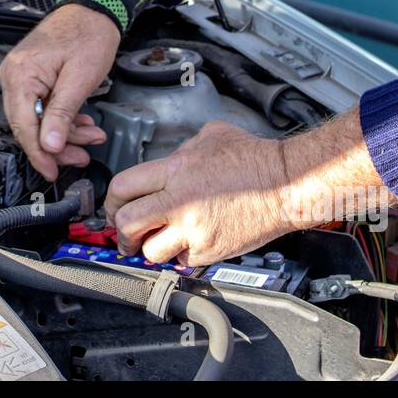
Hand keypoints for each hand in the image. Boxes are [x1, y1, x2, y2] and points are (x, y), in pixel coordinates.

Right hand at [0, 3, 118, 180]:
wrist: (94, 9)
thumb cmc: (89, 34)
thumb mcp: (80, 80)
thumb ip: (62, 115)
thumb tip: (49, 146)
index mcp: (20, 75)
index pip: (23, 127)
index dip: (38, 154)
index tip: (51, 172)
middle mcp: (14, 76)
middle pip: (28, 125)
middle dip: (57, 145)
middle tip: (80, 157)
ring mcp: (21, 76)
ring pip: (38, 119)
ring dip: (65, 133)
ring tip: (91, 137)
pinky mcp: (32, 77)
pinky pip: (42, 106)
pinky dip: (63, 119)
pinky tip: (83, 124)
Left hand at [104, 121, 304, 265]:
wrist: (287, 183)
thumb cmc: (254, 158)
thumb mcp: (209, 136)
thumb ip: (181, 150)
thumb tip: (168, 162)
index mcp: (175, 169)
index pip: (122, 187)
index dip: (110, 201)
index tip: (113, 208)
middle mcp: (180, 201)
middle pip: (127, 223)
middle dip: (120, 233)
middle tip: (124, 236)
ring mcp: (195, 229)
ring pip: (151, 251)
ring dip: (149, 249)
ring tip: (156, 243)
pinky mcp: (211, 250)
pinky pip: (182, 261)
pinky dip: (181, 256)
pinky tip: (188, 244)